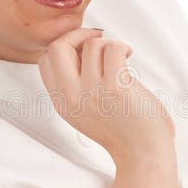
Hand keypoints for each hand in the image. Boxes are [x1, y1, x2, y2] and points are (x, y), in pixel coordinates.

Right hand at [37, 28, 174, 160]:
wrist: (142, 153)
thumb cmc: (122, 128)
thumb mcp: (84, 109)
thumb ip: (75, 83)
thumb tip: (80, 45)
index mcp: (61, 101)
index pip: (45, 59)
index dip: (64, 46)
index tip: (83, 47)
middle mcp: (71, 96)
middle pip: (56, 47)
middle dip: (78, 35)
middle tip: (97, 39)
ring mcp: (91, 91)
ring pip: (91, 45)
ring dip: (109, 44)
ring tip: (121, 55)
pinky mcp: (114, 87)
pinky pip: (113, 49)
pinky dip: (123, 47)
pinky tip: (129, 56)